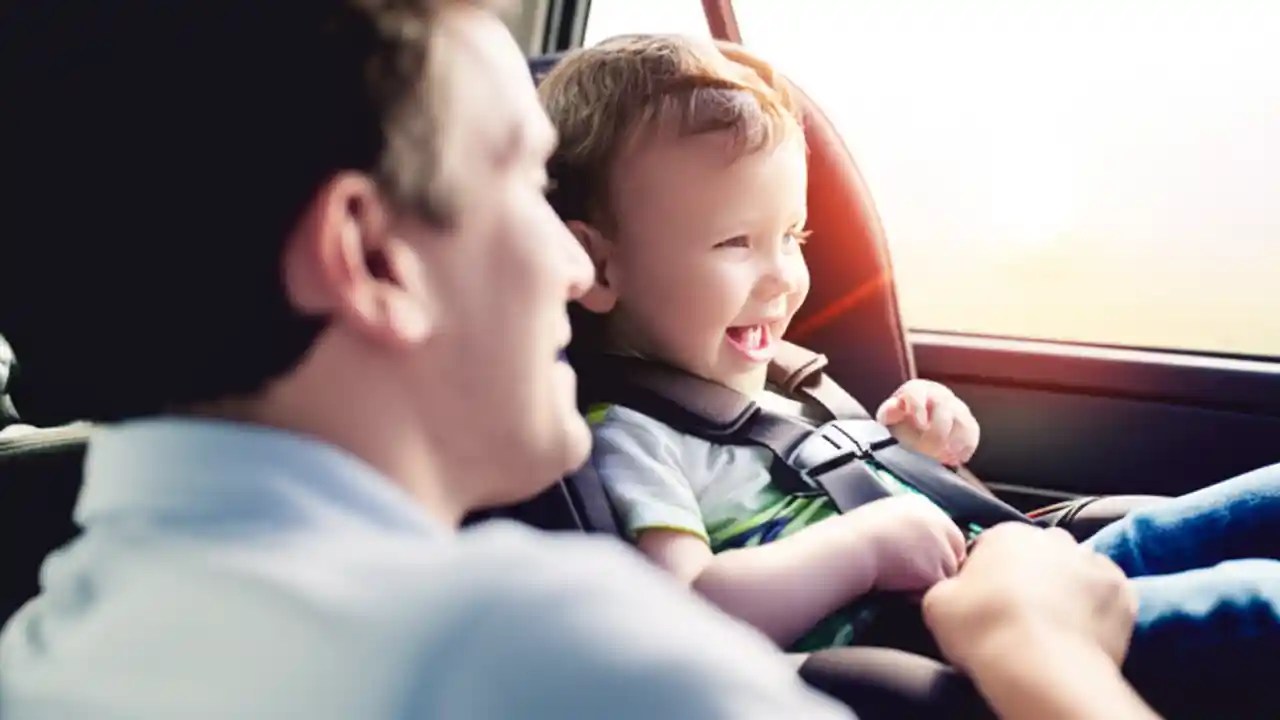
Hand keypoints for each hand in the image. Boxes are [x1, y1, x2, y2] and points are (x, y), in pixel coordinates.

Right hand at [847, 495, 965, 592]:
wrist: (851, 548)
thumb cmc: (856, 535)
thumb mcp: (885, 515)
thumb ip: (909, 524)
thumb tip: (918, 543)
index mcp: (924, 505)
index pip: (947, 532)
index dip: (935, 550)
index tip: (916, 560)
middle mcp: (939, 521)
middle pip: (953, 552)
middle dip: (938, 565)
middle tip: (910, 573)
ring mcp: (941, 545)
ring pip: (947, 573)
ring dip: (929, 580)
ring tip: (901, 579)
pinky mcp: (937, 570)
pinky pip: (936, 589)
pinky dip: (921, 592)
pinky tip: (901, 587)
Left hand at [876, 380, 978, 465]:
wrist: (918, 424)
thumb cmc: (901, 420)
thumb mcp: (889, 417)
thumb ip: (889, 412)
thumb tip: (895, 406)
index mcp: (917, 390)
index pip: (918, 392)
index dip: (919, 407)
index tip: (919, 425)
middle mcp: (940, 394)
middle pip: (944, 407)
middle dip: (938, 432)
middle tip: (929, 451)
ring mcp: (957, 408)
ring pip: (963, 421)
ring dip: (953, 443)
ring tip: (942, 458)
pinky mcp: (969, 423)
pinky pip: (973, 433)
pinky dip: (965, 448)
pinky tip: (954, 460)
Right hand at [922, 524, 1137, 674]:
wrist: (1040, 666)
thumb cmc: (982, 629)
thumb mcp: (937, 603)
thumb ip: (946, 586)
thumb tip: (953, 590)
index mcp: (1006, 534)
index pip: (993, 546)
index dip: (986, 574)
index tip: (983, 600)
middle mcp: (1052, 539)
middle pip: (1039, 554)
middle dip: (1032, 575)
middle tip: (1019, 612)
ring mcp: (1092, 562)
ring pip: (1076, 571)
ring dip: (1066, 589)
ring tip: (1053, 625)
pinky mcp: (1122, 592)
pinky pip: (1106, 596)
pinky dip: (1096, 610)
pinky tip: (1080, 632)